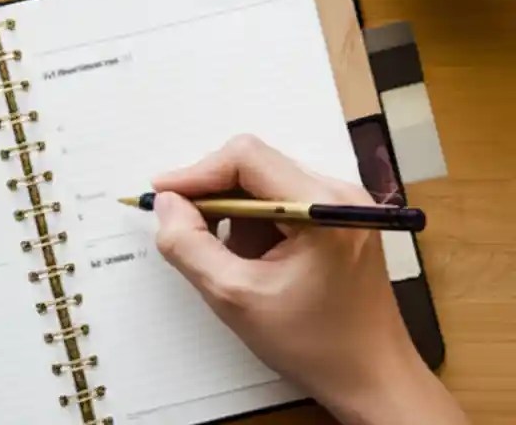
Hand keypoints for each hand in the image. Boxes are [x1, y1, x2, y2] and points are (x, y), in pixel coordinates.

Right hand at [152, 135, 465, 424]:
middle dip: (214, 196)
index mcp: (322, 207)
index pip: (247, 158)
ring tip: (232, 260)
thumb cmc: (313, 344)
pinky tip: (254, 261)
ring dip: (234, 214)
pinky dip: (254, 224)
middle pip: (255, 166)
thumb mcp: (234, 296)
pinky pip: (280, 201)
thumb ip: (189, 245)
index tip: (164, 197)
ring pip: (264, 183)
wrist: (371, 377)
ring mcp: (342, 205)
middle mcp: (339, 193)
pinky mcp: (338, 219)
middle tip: (187, 230)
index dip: (198, 173)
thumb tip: (167, 204)